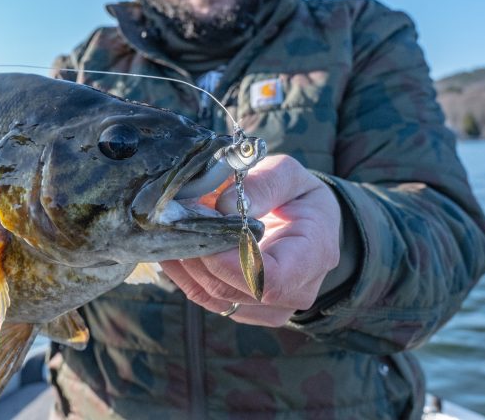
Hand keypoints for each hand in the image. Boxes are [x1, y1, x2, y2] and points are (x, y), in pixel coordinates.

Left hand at [161, 155, 342, 325]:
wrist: (307, 222)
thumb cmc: (298, 195)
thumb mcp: (289, 175)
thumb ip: (262, 185)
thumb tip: (222, 208)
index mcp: (314, 254)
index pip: (271, 279)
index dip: (229, 264)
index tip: (203, 232)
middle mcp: (298, 290)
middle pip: (236, 290)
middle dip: (199, 257)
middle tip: (175, 223)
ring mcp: (274, 308)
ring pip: (218, 299)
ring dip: (188, 267)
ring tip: (170, 233)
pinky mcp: (250, 310)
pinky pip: (210, 301)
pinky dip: (187, 276)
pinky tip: (173, 250)